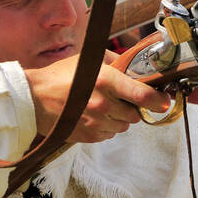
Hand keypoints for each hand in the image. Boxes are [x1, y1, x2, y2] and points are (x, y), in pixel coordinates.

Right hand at [24, 50, 170, 143]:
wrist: (33, 98)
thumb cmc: (61, 76)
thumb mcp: (90, 60)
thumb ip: (116, 62)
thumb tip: (137, 65)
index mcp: (106, 81)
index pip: (143, 96)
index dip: (158, 100)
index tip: (164, 101)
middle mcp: (103, 104)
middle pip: (135, 114)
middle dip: (134, 108)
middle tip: (122, 100)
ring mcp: (95, 123)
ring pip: (124, 126)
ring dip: (120, 119)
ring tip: (105, 107)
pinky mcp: (88, 136)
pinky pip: (109, 135)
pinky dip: (107, 128)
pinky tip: (95, 117)